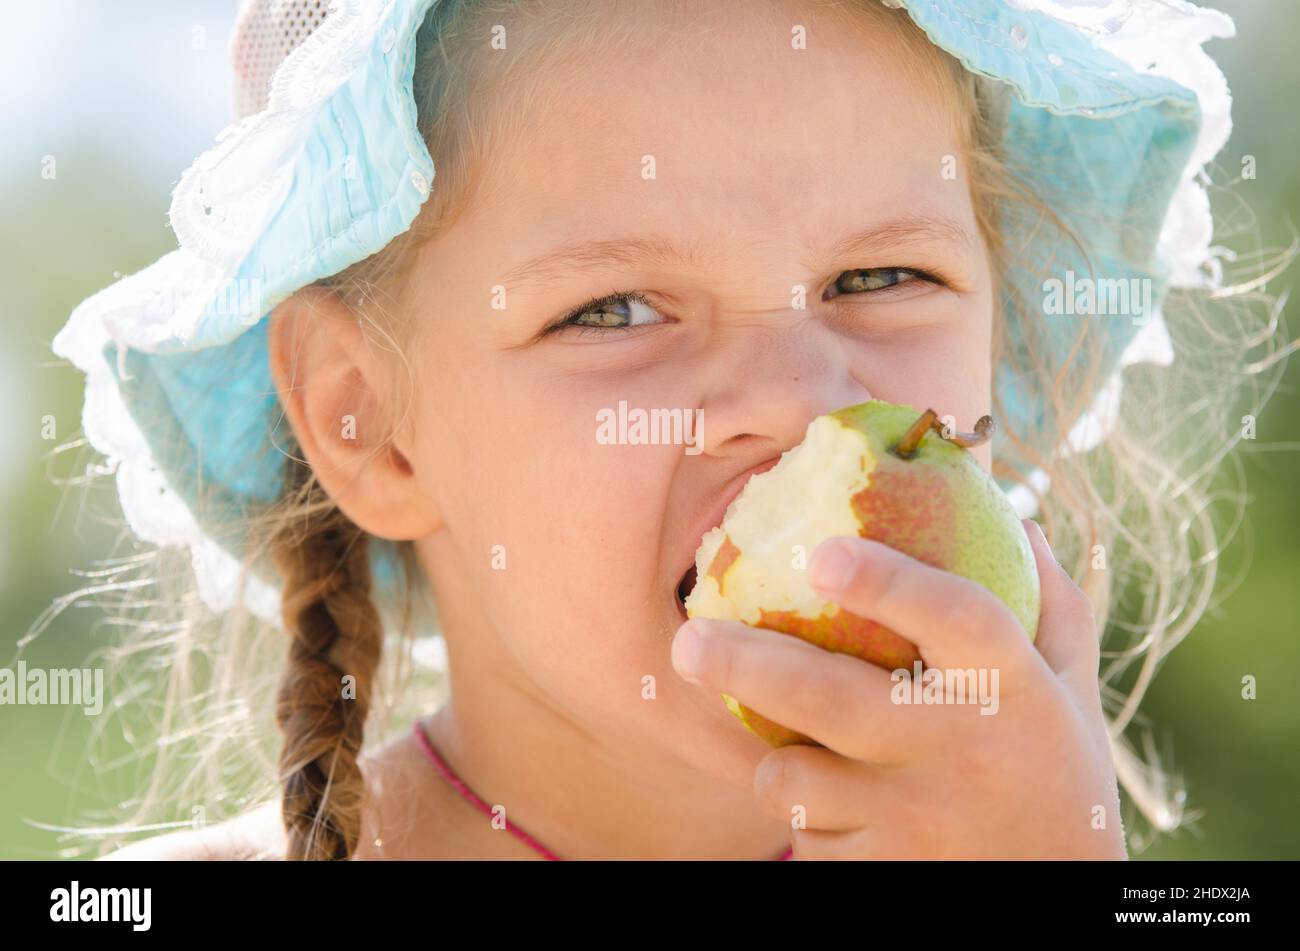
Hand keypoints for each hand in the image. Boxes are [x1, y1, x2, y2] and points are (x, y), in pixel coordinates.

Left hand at [670, 519, 1126, 858]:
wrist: (1066, 891)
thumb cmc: (1058, 769)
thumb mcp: (1071, 683)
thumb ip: (1049, 603)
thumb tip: (1016, 517)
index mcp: (1011, 686)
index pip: (956, 617)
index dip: (887, 582)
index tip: (818, 551)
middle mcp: (963, 750)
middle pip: (830, 699)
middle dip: (743, 664)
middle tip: (689, 641)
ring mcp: (920, 820)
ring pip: (795, 780)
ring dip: (772, 758)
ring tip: (776, 742)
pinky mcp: (889, 873)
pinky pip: (807, 837)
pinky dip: (806, 816)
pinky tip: (832, 805)